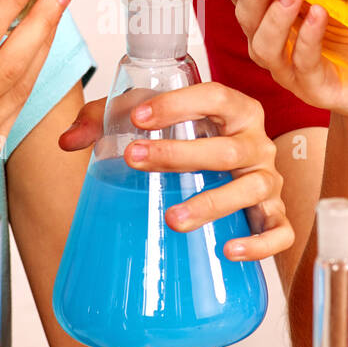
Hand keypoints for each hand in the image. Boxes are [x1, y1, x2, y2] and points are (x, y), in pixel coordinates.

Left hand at [60, 84, 293, 260]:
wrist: (226, 175)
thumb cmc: (188, 141)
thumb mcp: (149, 123)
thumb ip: (106, 122)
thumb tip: (66, 142)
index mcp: (234, 111)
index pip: (214, 96)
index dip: (177, 105)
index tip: (136, 118)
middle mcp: (257, 142)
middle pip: (227, 147)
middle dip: (179, 154)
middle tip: (134, 159)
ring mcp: (270, 180)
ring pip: (252, 189)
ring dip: (212, 204)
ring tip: (171, 219)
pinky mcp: (276, 215)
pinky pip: (281, 231)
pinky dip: (260, 243)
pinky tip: (229, 250)